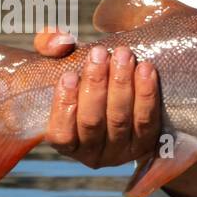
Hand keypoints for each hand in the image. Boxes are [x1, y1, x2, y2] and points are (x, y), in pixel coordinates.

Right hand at [32, 28, 196, 196]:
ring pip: (120, 120)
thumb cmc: (80, 76)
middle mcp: (91, 155)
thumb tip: (60, 42)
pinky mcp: (146, 144)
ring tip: (123, 55)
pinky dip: (146, 94)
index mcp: (64, 142)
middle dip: (96, 85)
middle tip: (100, 53)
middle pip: (93, 122)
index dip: (64, 105)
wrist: (120, 87)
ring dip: (122, 85)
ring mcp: (120, 153)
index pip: (61, 134)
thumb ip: (49, 46)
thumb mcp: (58, 60)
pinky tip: (146, 69)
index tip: (68, 75)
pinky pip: (147, 120)